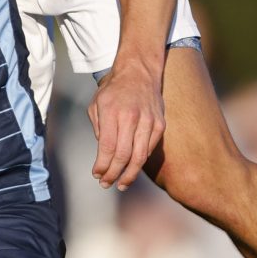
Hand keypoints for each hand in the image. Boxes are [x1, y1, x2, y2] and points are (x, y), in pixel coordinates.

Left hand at [88, 62, 164, 189]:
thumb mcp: (96, 104)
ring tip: (121, 184)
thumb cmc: (113, 90)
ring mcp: (148, 121)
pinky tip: (131, 168)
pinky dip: (140, 162)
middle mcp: (131, 117)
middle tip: (106, 184)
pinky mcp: (159, 125)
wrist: (138, 73)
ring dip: (129, 174)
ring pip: (140, 157)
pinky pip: (149, 150)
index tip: (97, 175)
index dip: (102, 166)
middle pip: (124, 156)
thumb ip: (99, 129)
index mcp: (112, 112)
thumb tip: (104, 154)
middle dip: (114, 174)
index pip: (108, 147)